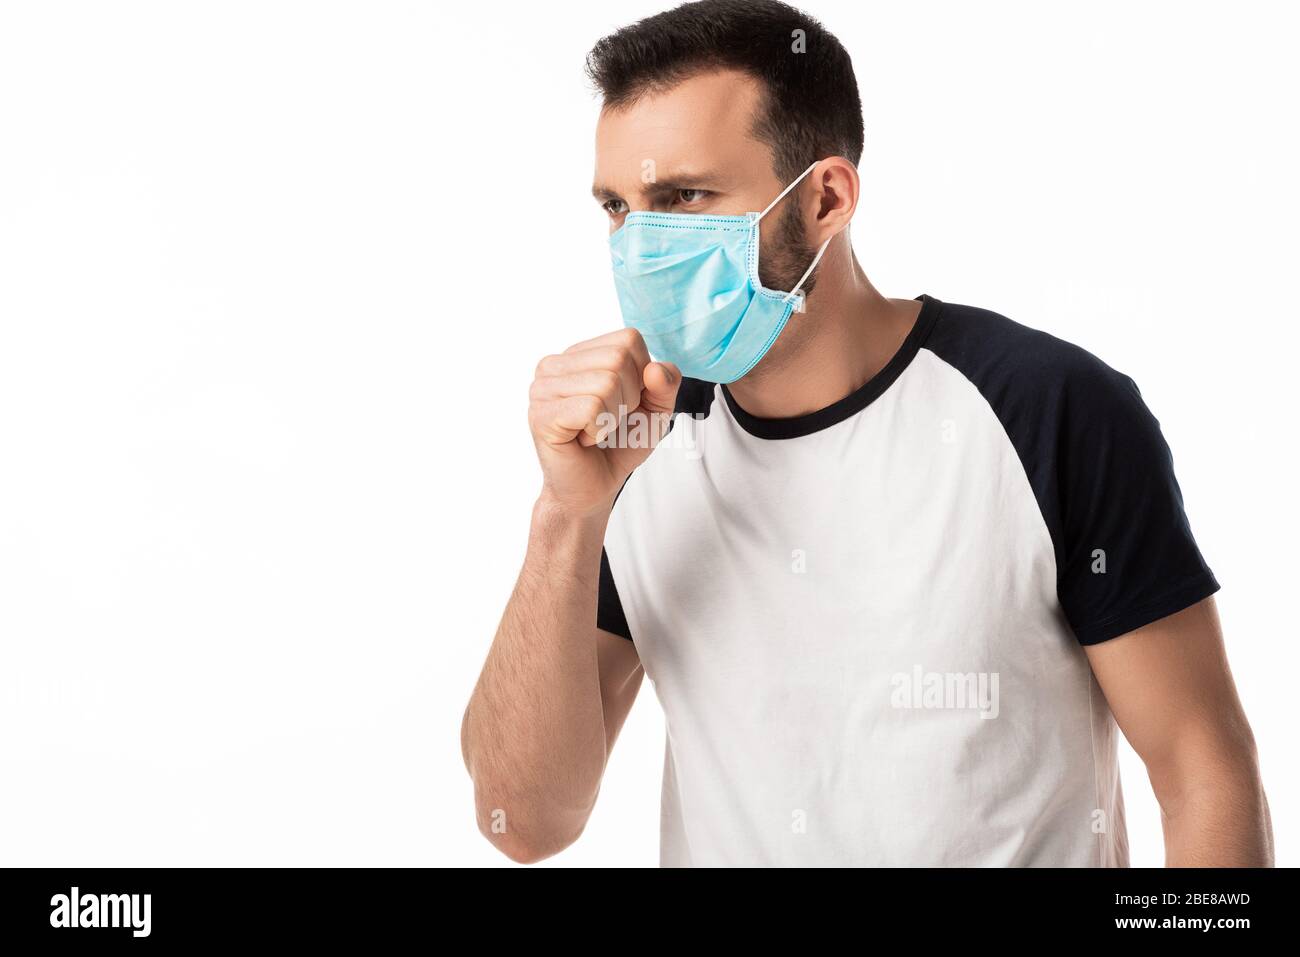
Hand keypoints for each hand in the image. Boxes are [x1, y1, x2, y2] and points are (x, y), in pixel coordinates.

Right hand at [528, 328, 680, 515]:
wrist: (593, 489)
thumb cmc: (618, 446)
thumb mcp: (654, 409)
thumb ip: (666, 384)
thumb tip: (656, 369)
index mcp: (578, 354)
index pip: (628, 340)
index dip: (641, 376)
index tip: (624, 403)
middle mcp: (554, 365)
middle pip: (618, 358)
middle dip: (628, 398)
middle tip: (608, 421)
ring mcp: (542, 388)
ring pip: (607, 382)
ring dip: (613, 417)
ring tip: (594, 431)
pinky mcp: (541, 415)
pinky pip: (591, 408)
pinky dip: (598, 430)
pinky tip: (583, 439)